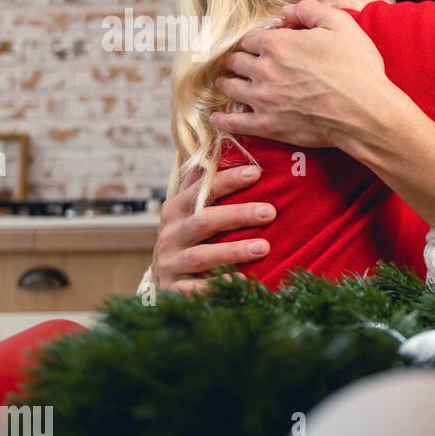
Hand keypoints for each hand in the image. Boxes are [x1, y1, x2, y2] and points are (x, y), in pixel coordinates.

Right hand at [151, 164, 274, 295]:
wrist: (164, 281)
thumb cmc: (188, 238)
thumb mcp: (190, 210)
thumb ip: (202, 183)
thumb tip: (220, 145)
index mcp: (176, 209)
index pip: (202, 190)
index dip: (228, 180)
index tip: (256, 172)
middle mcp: (170, 234)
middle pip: (204, 221)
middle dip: (237, 215)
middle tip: (270, 211)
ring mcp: (170, 262)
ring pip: (202, 255)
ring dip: (233, 250)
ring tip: (264, 247)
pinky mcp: (174, 289)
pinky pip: (196, 290)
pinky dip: (217, 285)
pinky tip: (241, 281)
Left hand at [210, 0, 397, 150]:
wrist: (365, 112)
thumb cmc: (357, 68)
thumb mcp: (340, 25)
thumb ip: (310, 10)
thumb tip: (288, 9)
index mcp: (278, 44)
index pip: (251, 38)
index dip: (255, 40)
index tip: (258, 44)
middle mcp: (264, 70)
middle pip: (238, 62)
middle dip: (237, 60)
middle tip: (236, 62)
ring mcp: (263, 100)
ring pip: (233, 87)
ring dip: (227, 83)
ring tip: (224, 83)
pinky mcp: (269, 125)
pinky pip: (236, 122)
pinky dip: (223, 119)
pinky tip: (216, 117)